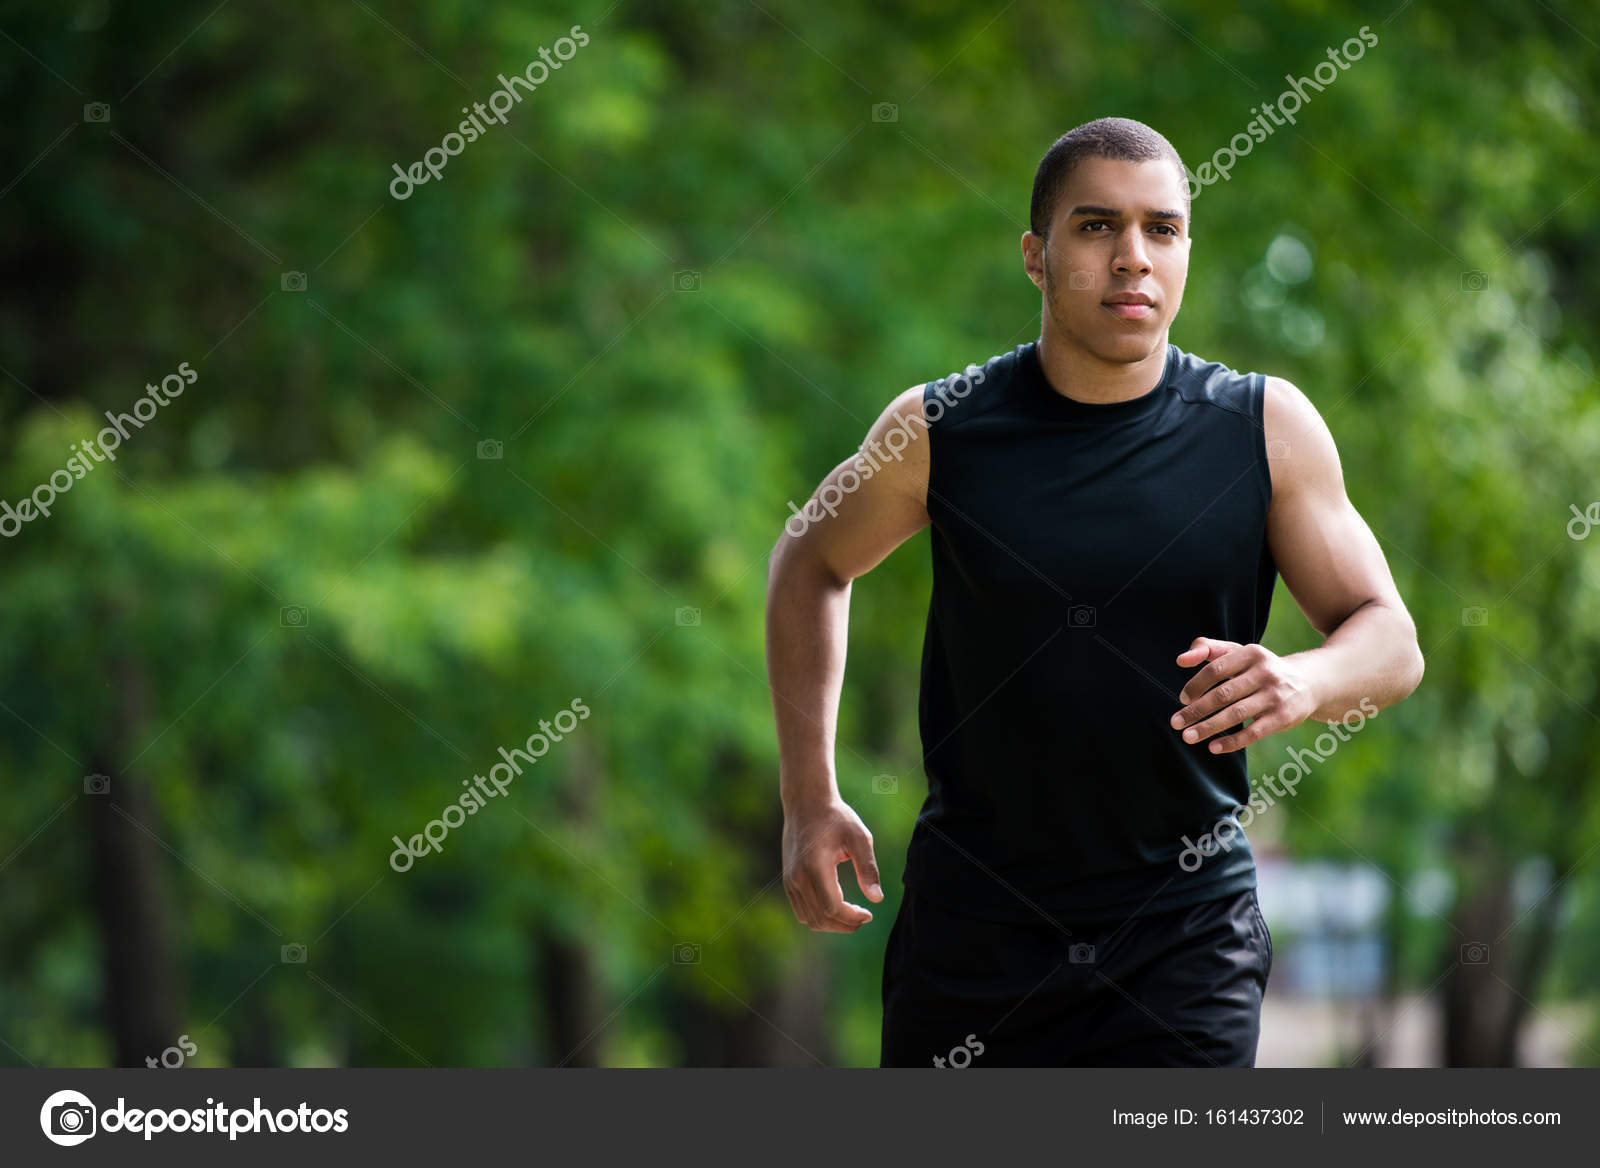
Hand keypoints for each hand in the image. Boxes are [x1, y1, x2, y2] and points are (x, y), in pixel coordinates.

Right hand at [781, 796, 882, 932]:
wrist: (806, 802)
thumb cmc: (836, 817)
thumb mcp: (859, 837)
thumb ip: (868, 868)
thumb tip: (877, 899)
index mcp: (815, 867)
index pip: (832, 908)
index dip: (852, 918)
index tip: (869, 914)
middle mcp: (798, 877)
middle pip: (821, 918)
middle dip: (845, 924)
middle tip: (864, 917)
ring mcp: (790, 880)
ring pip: (810, 918)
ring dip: (832, 923)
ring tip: (852, 914)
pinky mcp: (788, 880)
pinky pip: (802, 910)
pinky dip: (819, 916)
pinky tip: (837, 906)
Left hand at [1170, 637, 1317, 753]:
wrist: (1308, 683)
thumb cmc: (1260, 668)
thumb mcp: (1239, 652)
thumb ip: (1208, 649)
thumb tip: (1181, 659)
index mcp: (1251, 653)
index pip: (1216, 669)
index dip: (1196, 684)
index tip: (1183, 699)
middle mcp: (1265, 673)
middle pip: (1223, 694)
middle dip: (1196, 710)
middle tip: (1175, 723)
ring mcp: (1275, 696)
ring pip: (1236, 714)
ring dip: (1208, 727)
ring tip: (1188, 737)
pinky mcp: (1282, 717)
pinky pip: (1253, 732)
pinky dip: (1232, 741)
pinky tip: (1213, 747)